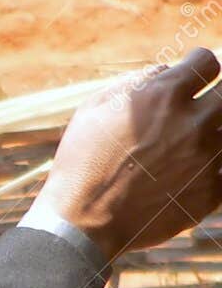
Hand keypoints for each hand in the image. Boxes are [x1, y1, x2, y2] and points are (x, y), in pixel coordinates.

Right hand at [40, 47, 221, 259]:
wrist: (80, 224)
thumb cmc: (79, 164)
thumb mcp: (91, 111)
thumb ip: (132, 82)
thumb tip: (164, 70)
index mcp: (163, 97)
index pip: (208, 63)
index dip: (200, 66)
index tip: (195, 74)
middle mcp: (192, 123)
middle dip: (213, 96)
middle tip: (194, 110)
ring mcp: (206, 159)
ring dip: (213, 133)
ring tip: (186, 146)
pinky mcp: (210, 192)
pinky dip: (214, 168)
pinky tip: (190, 172)